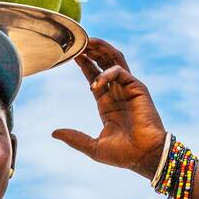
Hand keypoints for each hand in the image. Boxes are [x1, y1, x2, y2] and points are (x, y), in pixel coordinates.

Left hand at [51, 38, 166, 180]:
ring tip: (87, 42)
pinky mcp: (137, 88)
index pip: (94, 76)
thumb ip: (74, 138)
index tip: (71, 55)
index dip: (84, 64)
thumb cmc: (123, 154)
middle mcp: (118, 92)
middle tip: (76, 42)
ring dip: (101, 49)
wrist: (143, 156)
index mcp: (107, 103)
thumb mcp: (93, 146)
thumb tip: (54, 133)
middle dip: (91, 51)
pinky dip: (107, 73)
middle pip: (104, 63)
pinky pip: (120, 71)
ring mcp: (128, 88)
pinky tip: (95, 84)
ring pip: (115, 59)